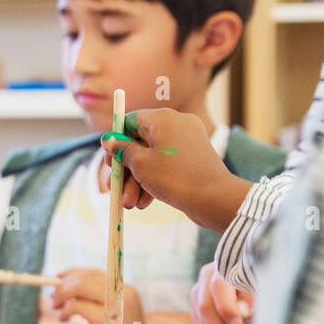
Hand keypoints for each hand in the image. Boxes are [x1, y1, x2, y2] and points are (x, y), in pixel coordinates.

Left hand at [49, 269, 146, 323]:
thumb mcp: (114, 315)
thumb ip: (97, 301)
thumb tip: (68, 289)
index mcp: (126, 290)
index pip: (95, 273)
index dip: (73, 273)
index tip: (59, 277)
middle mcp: (122, 294)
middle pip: (85, 278)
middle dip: (64, 285)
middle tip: (54, 297)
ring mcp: (114, 305)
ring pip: (80, 287)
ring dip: (62, 296)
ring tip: (56, 307)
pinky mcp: (105, 320)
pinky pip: (76, 306)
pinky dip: (65, 311)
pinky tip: (63, 318)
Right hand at [100, 109, 247, 229]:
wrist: (214, 199)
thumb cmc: (175, 178)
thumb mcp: (141, 165)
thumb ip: (122, 150)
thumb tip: (109, 140)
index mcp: (163, 117)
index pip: (130, 121)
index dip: (116, 141)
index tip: (109, 162)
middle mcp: (177, 123)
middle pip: (141, 143)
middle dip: (127, 171)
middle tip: (116, 190)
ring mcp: (188, 140)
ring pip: (154, 158)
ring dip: (138, 181)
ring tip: (130, 205)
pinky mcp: (194, 158)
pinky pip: (168, 165)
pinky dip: (155, 181)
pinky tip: (145, 203)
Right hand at [191, 262, 253, 323]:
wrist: (242, 281)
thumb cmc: (253, 285)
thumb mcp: (258, 288)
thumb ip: (252, 298)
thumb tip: (245, 311)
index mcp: (221, 269)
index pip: (218, 288)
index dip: (226, 308)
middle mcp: (204, 282)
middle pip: (205, 308)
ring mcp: (197, 297)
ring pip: (202, 323)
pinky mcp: (195, 311)